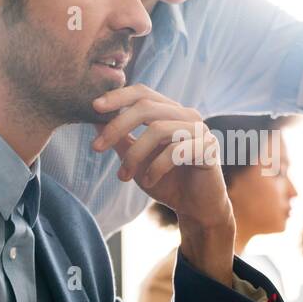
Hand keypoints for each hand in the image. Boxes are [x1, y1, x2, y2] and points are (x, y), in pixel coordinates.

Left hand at [91, 84, 230, 229]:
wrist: (196, 208)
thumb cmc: (168, 181)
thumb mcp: (137, 159)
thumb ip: (121, 139)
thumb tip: (94, 120)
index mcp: (170, 112)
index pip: (143, 93)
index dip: (118, 96)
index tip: (94, 108)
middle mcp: (187, 115)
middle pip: (146, 106)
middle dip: (117, 126)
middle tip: (96, 148)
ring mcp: (200, 130)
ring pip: (158, 129)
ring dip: (134, 154)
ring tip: (124, 176)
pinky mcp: (208, 148)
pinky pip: (175, 151)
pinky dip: (156, 167)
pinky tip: (148, 181)